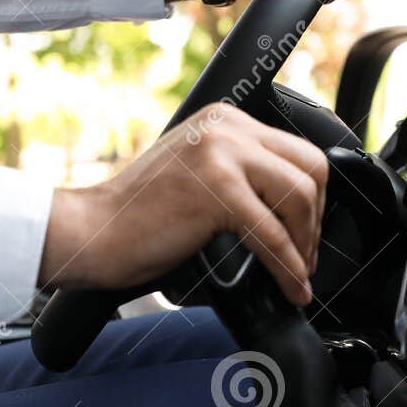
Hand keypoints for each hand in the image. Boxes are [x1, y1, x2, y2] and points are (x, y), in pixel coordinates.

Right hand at [37, 103, 328, 305]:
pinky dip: (287, 267)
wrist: (90, 231)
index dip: (312, 198)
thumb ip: (238, 174)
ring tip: (298, 274)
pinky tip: (288, 286)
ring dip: (306, 245)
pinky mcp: (216, 189)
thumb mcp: (196, 173)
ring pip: (299, 197)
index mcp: (224, 120)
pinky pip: (273, 234)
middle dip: (316, 219)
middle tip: (306, 256)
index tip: (306, 232)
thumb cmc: (136, 216)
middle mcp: (226, 127)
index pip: (296, 150)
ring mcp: (221, 153)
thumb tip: (289, 210)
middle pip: (310, 167)